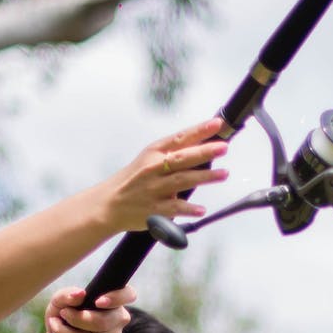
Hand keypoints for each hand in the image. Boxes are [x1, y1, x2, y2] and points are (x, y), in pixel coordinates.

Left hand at [42, 284, 133, 332]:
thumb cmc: (64, 311)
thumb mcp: (60, 300)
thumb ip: (67, 294)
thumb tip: (79, 294)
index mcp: (114, 299)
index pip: (128, 295)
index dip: (116, 298)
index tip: (97, 301)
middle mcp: (119, 319)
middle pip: (102, 322)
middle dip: (77, 319)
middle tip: (62, 313)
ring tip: (52, 325)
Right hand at [97, 118, 229, 231]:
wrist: (109, 204)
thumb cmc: (134, 180)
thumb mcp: (150, 160)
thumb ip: (174, 154)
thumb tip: (205, 145)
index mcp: (154, 153)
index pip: (180, 138)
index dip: (199, 130)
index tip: (217, 124)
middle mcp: (154, 168)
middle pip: (182, 158)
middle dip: (204, 152)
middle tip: (223, 147)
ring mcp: (154, 189)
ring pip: (181, 180)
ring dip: (204, 177)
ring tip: (223, 174)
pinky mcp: (153, 209)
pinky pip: (173, 208)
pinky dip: (188, 208)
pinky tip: (201, 209)